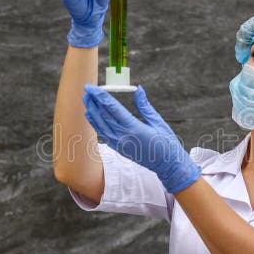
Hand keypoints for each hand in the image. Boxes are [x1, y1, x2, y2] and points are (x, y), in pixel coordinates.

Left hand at [82, 84, 200, 192]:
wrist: (167, 166)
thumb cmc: (166, 143)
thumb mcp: (157, 122)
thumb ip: (144, 105)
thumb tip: (138, 89)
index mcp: (133, 128)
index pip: (112, 108)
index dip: (100, 96)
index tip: (92, 87)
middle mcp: (123, 136)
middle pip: (103, 115)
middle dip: (94, 101)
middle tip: (87, 89)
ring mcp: (119, 144)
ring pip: (100, 125)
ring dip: (92, 111)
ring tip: (86, 99)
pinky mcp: (118, 149)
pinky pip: (103, 133)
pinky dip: (95, 123)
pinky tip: (91, 115)